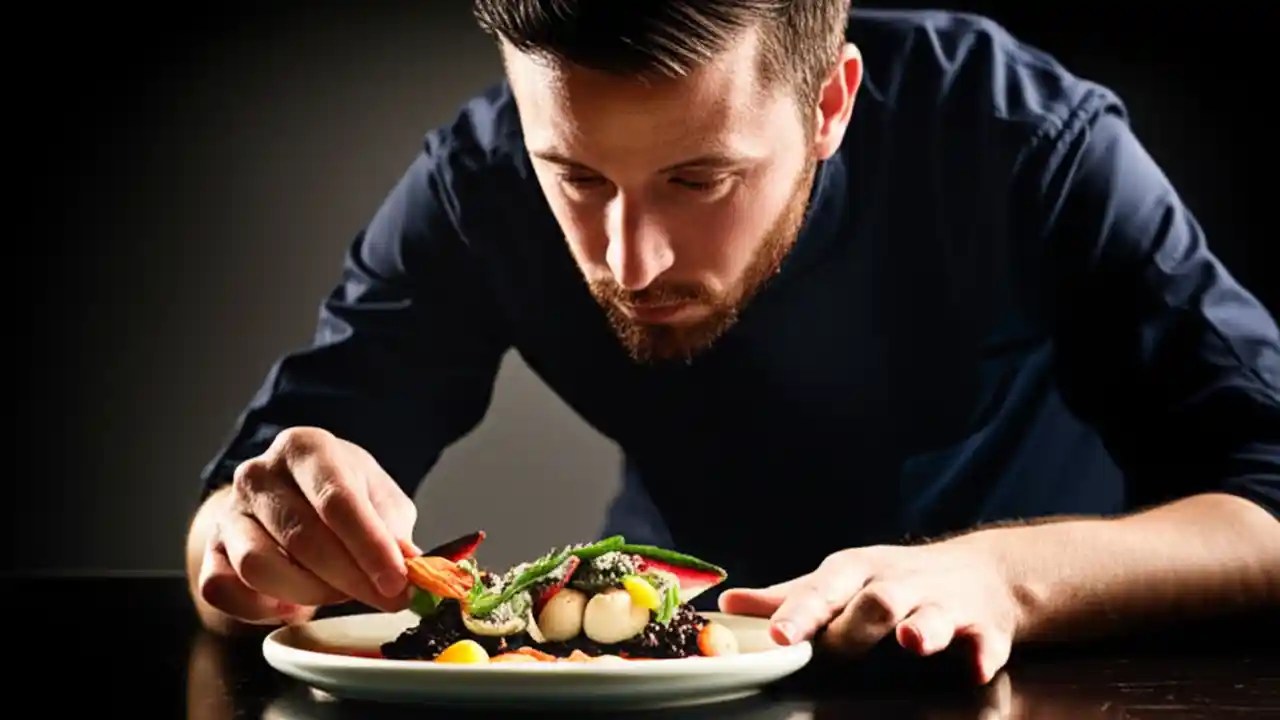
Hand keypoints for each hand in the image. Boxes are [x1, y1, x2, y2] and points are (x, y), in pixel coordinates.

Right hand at [196, 426, 420, 625]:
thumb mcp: (380, 500)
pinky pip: (222, 590)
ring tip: (341, 593)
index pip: (336, 499)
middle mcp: (258, 474)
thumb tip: (411, 566)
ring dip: (309, 593)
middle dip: (350, 578)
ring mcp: (228, 512)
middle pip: (301, 537)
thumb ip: (394, 531)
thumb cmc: (342, 495)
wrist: (290, 495)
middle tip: (387, 599)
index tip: (397, 580)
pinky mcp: (210, 551)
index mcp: (305, 448)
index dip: (370, 546)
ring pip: (258, 566)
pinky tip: (294, 606)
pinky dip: (260, 610)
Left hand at [718, 541, 1019, 683]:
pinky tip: (976, 668)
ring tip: (913, 641)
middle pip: (878, 599)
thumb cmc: (891, 580)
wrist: (979, 571)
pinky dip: (982, 655)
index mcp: (856, 573)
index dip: (799, 614)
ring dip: (924, 627)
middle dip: (859, 622)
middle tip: (833, 645)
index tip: (776, 636)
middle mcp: (899, 583)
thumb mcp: (839, 581)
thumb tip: (729, 605)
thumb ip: (788, 599)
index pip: (823, 591)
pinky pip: (986, 641)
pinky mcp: (984, 627)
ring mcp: (944, 604)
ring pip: (934, 613)